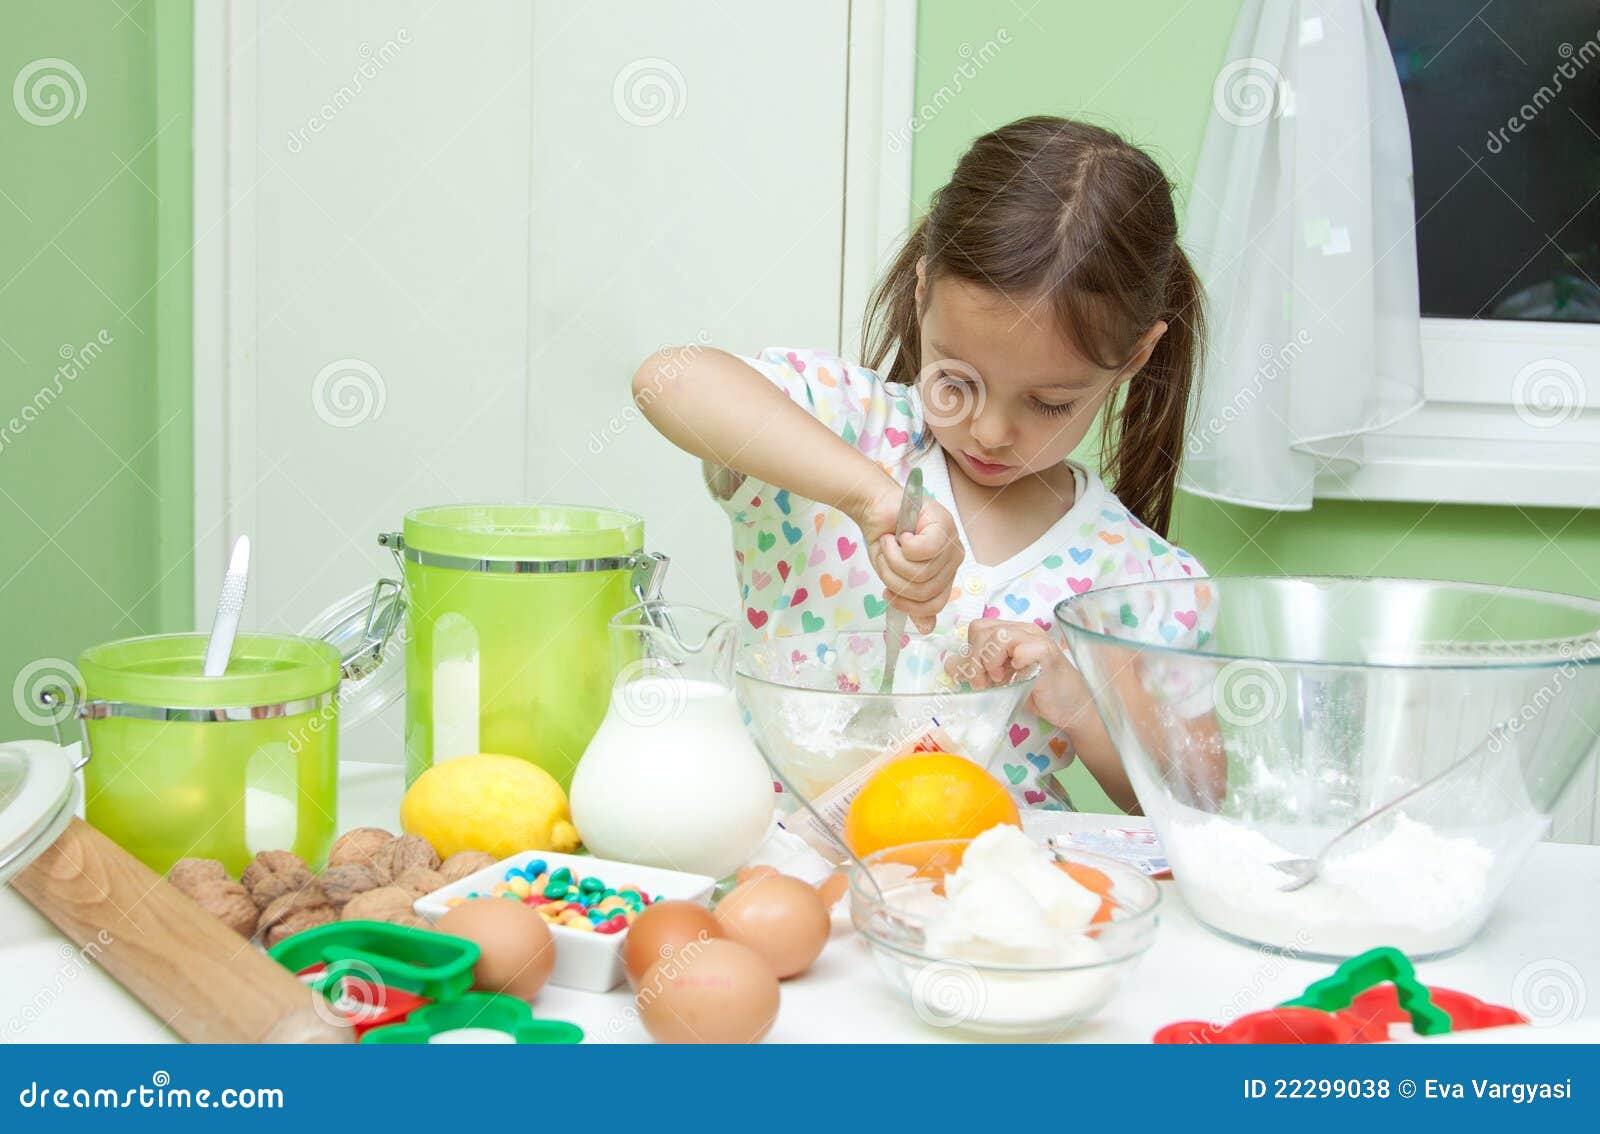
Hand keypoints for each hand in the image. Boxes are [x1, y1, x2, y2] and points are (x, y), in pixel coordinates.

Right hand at [852, 480, 961, 633]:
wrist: (875, 508)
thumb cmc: (886, 539)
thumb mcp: (895, 576)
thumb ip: (912, 601)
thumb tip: (926, 629)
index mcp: (944, 574)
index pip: (935, 604)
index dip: (908, 604)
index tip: (889, 593)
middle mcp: (953, 559)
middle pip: (925, 591)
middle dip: (895, 577)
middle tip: (887, 556)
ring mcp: (951, 542)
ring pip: (921, 573)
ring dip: (893, 559)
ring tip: (890, 543)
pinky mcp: (943, 526)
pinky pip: (921, 551)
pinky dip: (899, 546)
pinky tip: (898, 534)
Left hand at [945, 619, 1094, 731]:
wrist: (1071, 709)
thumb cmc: (1037, 692)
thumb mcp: (1001, 680)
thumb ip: (978, 670)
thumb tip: (949, 666)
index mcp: (1012, 633)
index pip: (978, 628)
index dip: (971, 652)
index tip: (977, 677)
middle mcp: (1024, 631)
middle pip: (983, 630)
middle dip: (976, 659)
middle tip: (985, 682)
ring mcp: (1036, 639)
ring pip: (998, 636)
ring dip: (990, 662)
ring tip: (999, 680)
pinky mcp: (1047, 653)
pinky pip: (1022, 649)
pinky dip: (1014, 663)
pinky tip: (1018, 677)